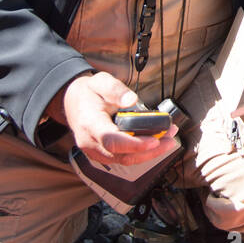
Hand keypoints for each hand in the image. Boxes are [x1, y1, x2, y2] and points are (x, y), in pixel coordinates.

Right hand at [48, 72, 178, 167]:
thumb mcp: (101, 81)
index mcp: (89, 123)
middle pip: (122, 155)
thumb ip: (116, 90)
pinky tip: (156, 143)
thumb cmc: (88, 92)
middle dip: (150, 149)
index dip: (134, 144)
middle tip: (171, 137)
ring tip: (169, 139)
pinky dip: (141, 153)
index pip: (112, 140)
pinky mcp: (101, 155)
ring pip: (124, 160)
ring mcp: (94, 151)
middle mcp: (90, 142)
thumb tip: (132, 100)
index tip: (154, 140)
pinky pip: (123, 159)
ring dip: (149, 153)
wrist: (72, 102)